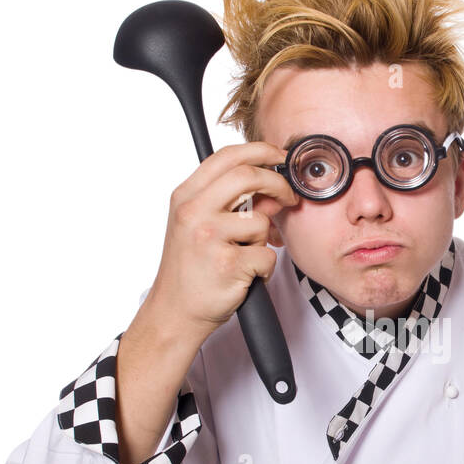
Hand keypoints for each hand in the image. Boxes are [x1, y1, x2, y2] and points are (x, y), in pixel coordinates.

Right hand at [142, 141, 299, 342]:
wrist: (174, 312)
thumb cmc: (189, 270)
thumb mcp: (200, 227)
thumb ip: (232, 204)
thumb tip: (272, 190)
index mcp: (185, 197)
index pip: (227, 157)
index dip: (260, 150)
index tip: (279, 156)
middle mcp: (193, 212)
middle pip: (248, 175)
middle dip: (278, 183)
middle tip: (289, 196)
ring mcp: (209, 237)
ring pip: (261, 222)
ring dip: (263, 241)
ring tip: (244, 256)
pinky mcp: (228, 263)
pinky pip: (266, 256)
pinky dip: (263, 269)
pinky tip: (244, 276)